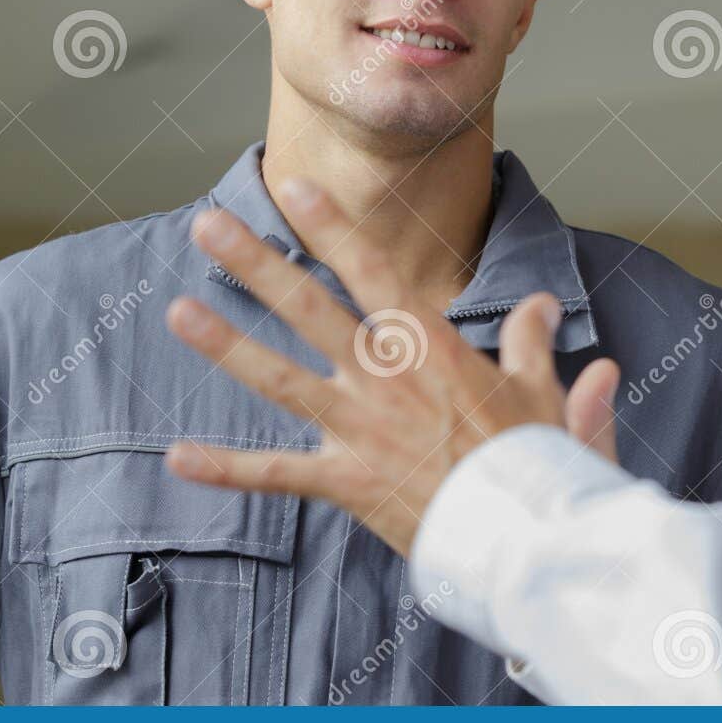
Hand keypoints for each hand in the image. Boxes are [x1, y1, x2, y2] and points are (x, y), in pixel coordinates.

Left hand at [163, 177, 619, 555]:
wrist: (524, 535)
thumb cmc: (535, 462)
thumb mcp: (542, 391)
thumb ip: (533, 341)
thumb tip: (544, 304)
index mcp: (431, 348)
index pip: (373, 272)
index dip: (332, 228)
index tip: (295, 187)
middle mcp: (385, 378)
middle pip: (310, 309)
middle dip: (257, 264)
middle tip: (207, 226)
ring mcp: (361, 430)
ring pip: (282, 380)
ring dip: (227, 347)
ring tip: (177, 312)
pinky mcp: (347, 482)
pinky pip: (278, 474)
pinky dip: (227, 470)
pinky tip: (178, 457)